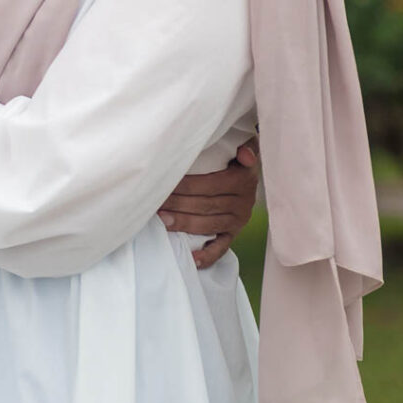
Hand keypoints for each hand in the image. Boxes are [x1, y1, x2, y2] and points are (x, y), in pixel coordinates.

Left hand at [157, 138, 259, 269]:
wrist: (246, 172)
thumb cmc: (235, 156)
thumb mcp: (244, 144)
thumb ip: (246, 147)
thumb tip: (246, 155)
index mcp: (242, 181)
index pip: (210, 185)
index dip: (186, 186)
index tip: (163, 184)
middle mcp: (243, 204)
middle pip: (206, 206)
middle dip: (178, 204)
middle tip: (155, 203)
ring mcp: (238, 221)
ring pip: (209, 225)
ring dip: (184, 224)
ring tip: (162, 221)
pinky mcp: (233, 233)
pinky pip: (221, 247)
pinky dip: (207, 255)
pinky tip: (191, 258)